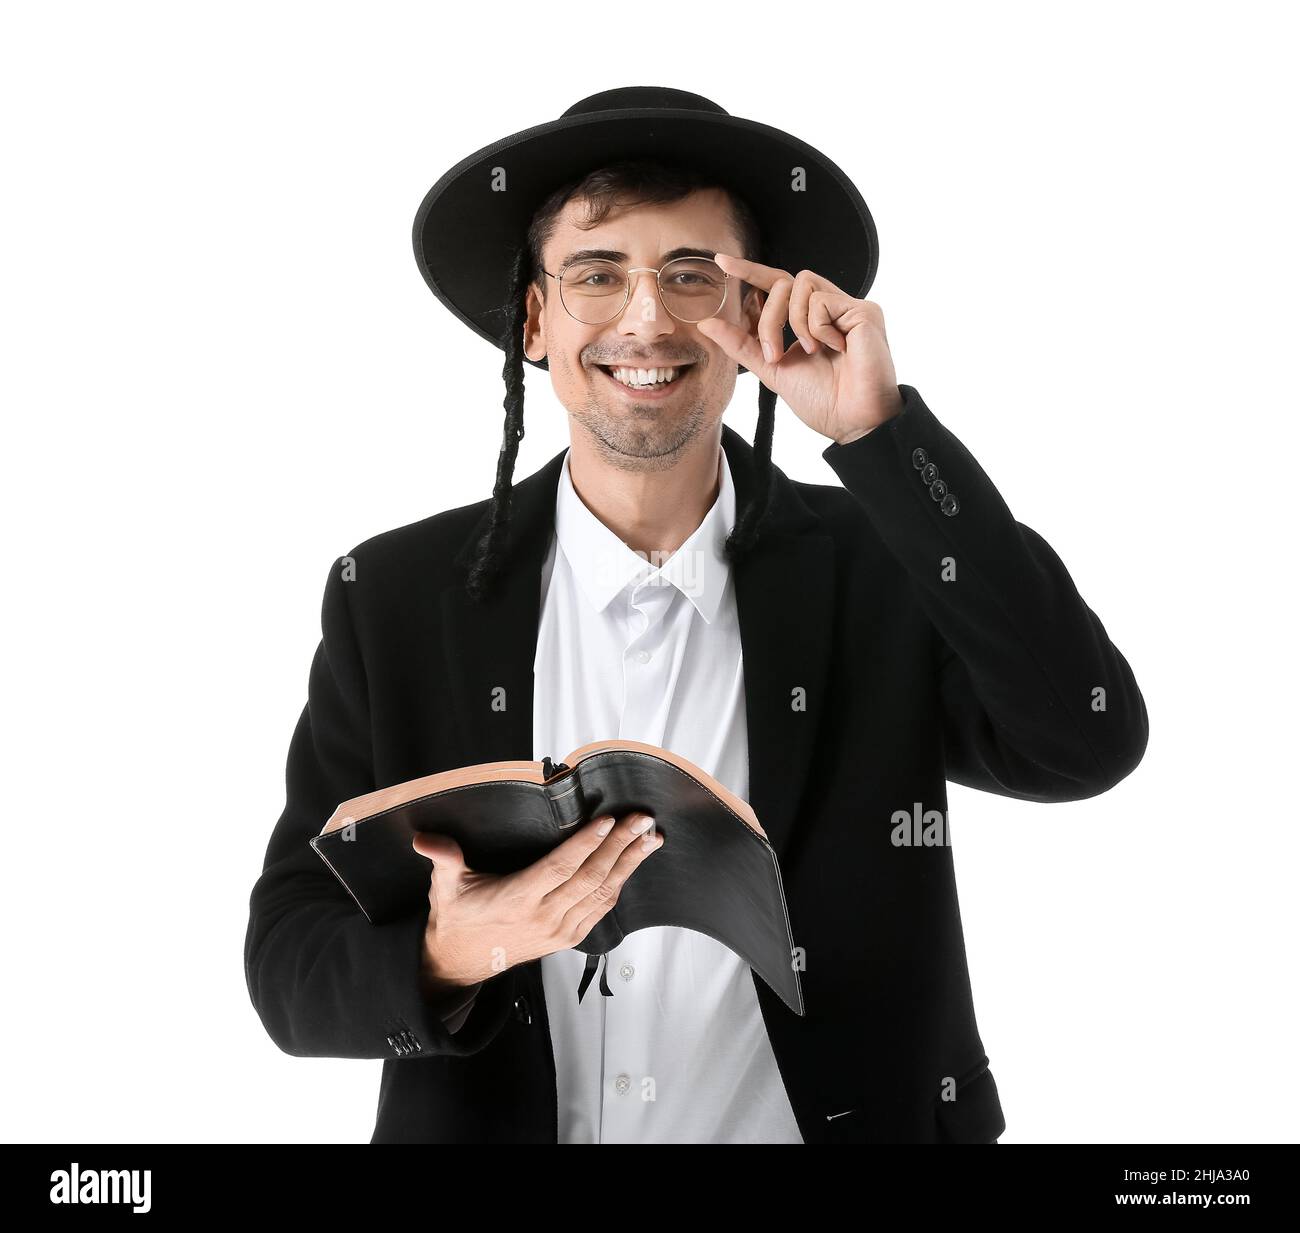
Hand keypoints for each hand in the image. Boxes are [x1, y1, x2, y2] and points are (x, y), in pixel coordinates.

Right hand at [412, 812, 664, 987]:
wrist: (461, 963)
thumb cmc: (458, 920)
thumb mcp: (444, 888)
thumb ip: (443, 860)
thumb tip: (426, 840)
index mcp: (517, 900)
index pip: (559, 869)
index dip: (586, 845)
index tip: (607, 821)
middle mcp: (544, 917)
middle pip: (590, 878)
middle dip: (621, 846)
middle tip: (642, 820)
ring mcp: (560, 930)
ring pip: (602, 894)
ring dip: (629, 864)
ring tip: (650, 838)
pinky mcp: (568, 937)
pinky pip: (601, 909)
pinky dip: (621, 885)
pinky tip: (633, 864)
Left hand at [696, 252, 902, 444]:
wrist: (852, 422)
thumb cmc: (822, 401)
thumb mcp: (772, 369)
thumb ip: (742, 344)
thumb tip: (706, 324)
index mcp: (809, 320)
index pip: (777, 285)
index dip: (751, 271)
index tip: (722, 262)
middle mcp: (829, 308)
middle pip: (783, 283)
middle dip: (768, 319)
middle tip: (773, 354)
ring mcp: (847, 307)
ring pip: (800, 286)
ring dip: (793, 324)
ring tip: (813, 352)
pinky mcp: (864, 310)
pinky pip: (822, 302)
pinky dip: (818, 328)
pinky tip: (837, 349)